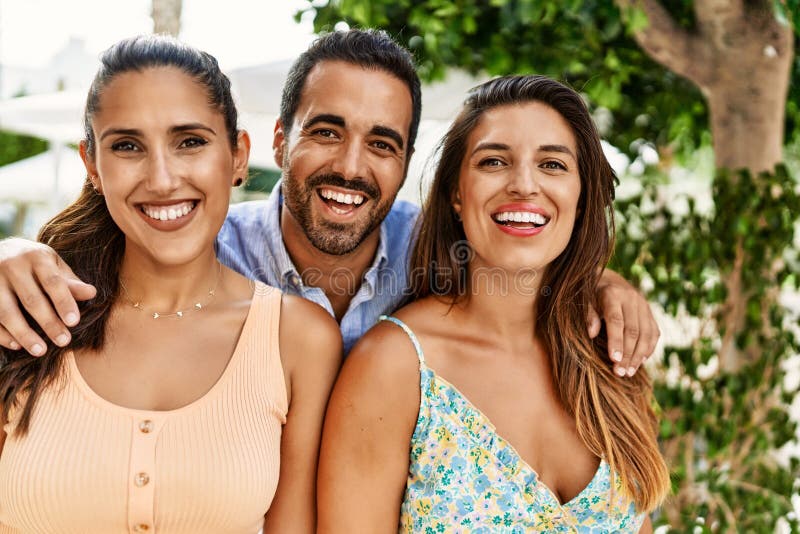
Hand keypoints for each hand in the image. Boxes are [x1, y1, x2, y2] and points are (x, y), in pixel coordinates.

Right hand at [0, 238, 95, 355]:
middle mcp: (12, 266)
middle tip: (64, 341)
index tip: (74, 322)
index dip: (64, 302)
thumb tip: (92, 293)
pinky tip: (17, 346)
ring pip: (6, 312)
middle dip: (48, 323)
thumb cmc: (32, 261)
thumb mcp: (52, 264)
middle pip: (31, 299)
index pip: (53, 282)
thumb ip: (69, 281)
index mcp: (36, 257)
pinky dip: (2, 334)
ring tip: (41, 351)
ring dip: (24, 334)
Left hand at [587, 269, 659, 376]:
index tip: (613, 360)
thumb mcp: (585, 300)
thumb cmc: (591, 294)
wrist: (609, 279)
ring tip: (629, 372)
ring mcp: (644, 305)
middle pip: (633, 330)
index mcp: (613, 294)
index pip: (616, 321)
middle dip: (627, 354)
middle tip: (620, 373)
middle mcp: (632, 298)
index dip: (615, 341)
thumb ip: (588, 315)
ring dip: (638, 355)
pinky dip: (648, 349)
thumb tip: (591, 333)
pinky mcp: (650, 312)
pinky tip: (640, 362)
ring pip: (646, 334)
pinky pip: (654, 333)